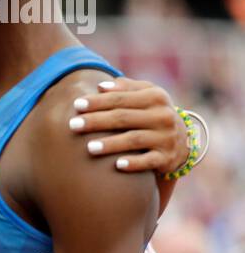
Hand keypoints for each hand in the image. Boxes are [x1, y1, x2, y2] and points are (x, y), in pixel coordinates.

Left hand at [70, 78, 186, 174]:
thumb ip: (124, 88)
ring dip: (111, 144)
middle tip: (73, 125)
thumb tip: (101, 87)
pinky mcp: (167, 158)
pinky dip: (134, 163)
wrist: (181, 140)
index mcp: (155, 97)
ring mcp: (166, 137)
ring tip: (89, 148)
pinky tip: (117, 166)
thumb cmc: (150, 113)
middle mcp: (163, 116)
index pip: (121, 98)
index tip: (76, 105)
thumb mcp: (144, 95)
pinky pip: (149, 161)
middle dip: (96, 121)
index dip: (98, 101)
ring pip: (134, 140)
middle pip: (123, 118)